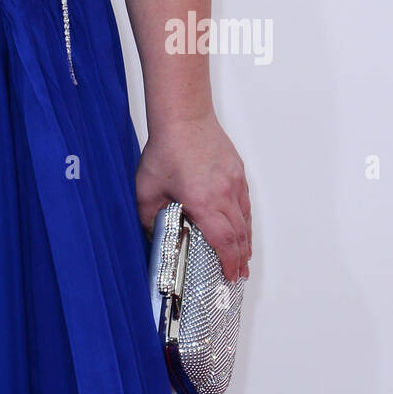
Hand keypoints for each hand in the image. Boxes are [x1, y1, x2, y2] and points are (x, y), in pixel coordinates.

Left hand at [135, 112, 250, 281]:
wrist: (183, 117)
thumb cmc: (166, 148)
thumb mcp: (147, 189)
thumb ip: (149, 217)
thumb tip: (152, 235)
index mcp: (203, 202)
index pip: (223, 242)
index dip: (229, 263)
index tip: (230, 276)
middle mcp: (224, 194)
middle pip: (239, 235)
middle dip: (240, 258)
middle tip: (239, 273)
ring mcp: (234, 182)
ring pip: (245, 219)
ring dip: (245, 241)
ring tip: (243, 256)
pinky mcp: (237, 172)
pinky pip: (245, 202)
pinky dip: (245, 219)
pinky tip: (241, 225)